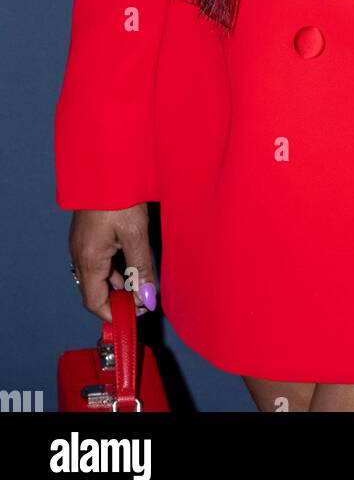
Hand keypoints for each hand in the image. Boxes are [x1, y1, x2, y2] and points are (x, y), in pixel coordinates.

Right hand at [68, 205, 157, 323]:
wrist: (106, 164)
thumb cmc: (120, 196)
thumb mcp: (136, 234)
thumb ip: (142, 269)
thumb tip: (149, 299)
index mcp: (89, 260)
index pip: (94, 302)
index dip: (114, 314)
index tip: (137, 315)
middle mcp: (79, 255)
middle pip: (95, 291)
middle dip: (118, 301)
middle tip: (144, 300)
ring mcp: (81, 244)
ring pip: (97, 275)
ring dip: (117, 284)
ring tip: (143, 283)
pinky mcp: (87, 234)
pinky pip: (98, 260)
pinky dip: (114, 268)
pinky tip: (132, 263)